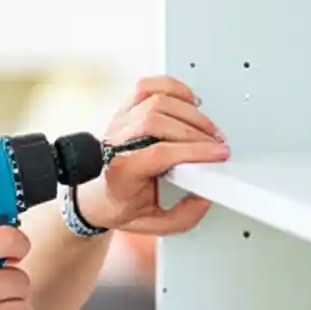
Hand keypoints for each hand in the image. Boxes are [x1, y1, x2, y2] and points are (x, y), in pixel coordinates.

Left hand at [76, 75, 228, 234]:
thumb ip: (182, 217)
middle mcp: (117, 142)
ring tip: (207, 128)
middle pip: (158, 121)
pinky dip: (172, 87)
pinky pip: (146, 87)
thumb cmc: (118, 204)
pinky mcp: (125, 109)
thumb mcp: (151, 222)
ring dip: (189, 112)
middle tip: (216, 144)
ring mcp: (119, 122)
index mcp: (121, 172)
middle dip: (196, 131)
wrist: (93, 194)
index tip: (216, 154)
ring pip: (155, 101)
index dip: (193, 150)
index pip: (159, 152)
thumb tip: (204, 197)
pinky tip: (188, 101)